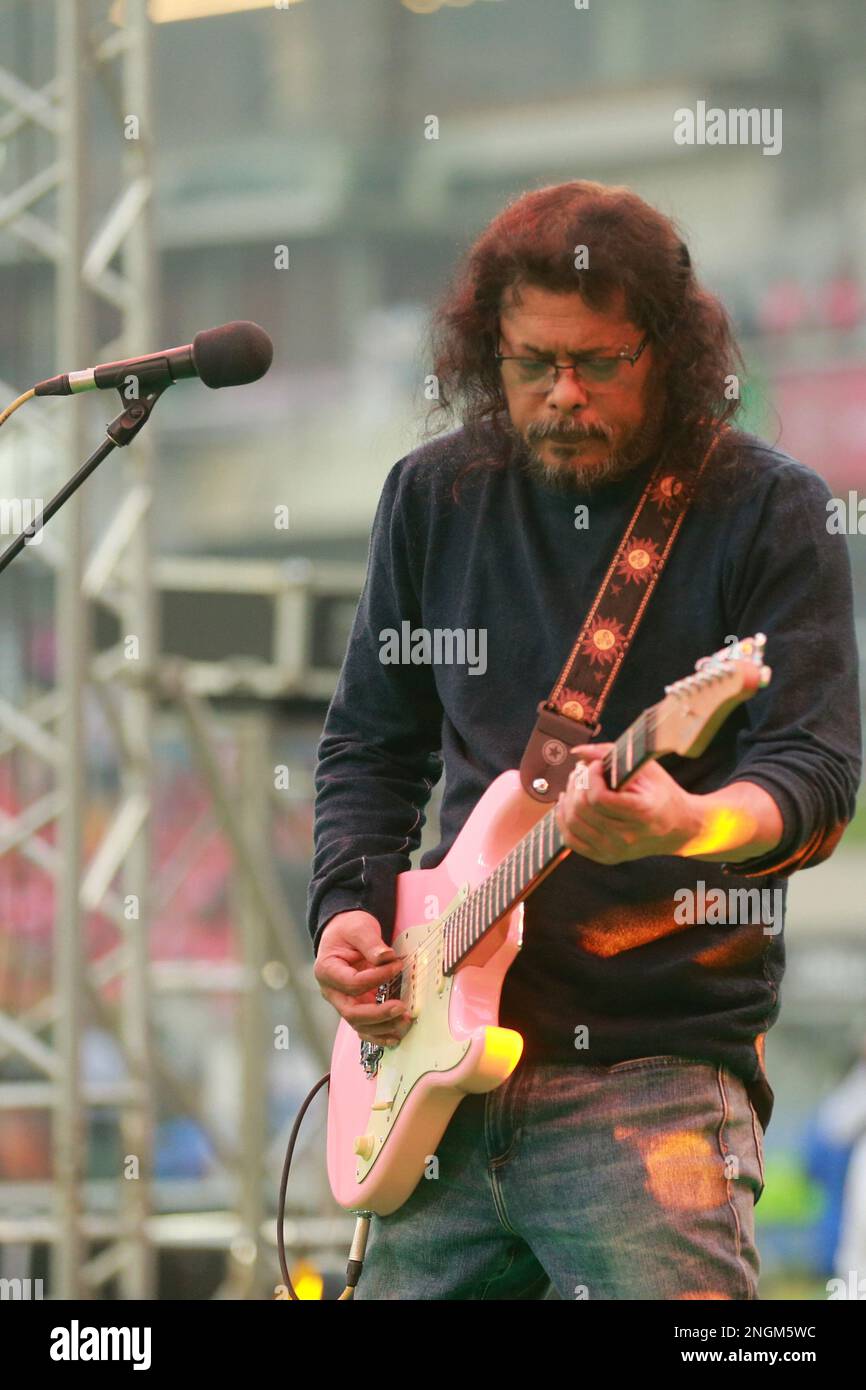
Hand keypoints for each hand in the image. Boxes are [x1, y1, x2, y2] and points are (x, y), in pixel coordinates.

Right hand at [314, 910, 412, 1047]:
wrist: (344, 933)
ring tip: (405, 1020)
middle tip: (402, 1008)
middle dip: (378, 1014)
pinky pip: (364, 1027)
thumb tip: (386, 957)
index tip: (397, 965)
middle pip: (352, 1013)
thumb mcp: (358, 928)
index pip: (352, 983)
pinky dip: (379, 1035)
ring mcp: (343, 1002)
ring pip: (359, 1025)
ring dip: (383, 1027)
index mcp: (327, 970)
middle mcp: (332, 991)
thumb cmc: (348, 929)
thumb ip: (370, 942)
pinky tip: (395, 1037)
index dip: (376, 978)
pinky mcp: (355, 1006)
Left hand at [555, 742, 699, 864]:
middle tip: (582, 771)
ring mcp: (615, 850)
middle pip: (583, 809)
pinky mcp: (605, 857)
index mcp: (642, 813)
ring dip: (569, 798)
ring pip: (573, 823)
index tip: (596, 765)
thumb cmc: (661, 793)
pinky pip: (570, 840)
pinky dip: (563, 818)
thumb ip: (611, 754)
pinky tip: (567, 802)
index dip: (591, 777)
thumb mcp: (646, 769)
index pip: (600, 798)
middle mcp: (627, 837)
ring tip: (575, 783)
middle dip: (577, 784)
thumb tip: (578, 751)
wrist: (677, 828)